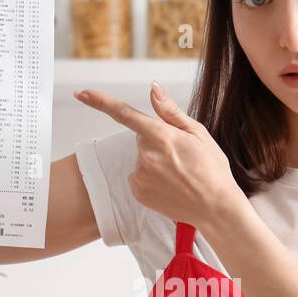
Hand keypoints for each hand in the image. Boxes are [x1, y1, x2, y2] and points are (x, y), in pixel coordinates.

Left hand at [75, 83, 241, 228]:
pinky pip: (139, 177)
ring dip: (155, 162)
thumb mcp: (198, 133)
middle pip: (141, 139)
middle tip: (182, 156)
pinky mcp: (138, 192)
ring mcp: (140, 175)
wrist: (216, 208)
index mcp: (160, 135)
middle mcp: (145, 155)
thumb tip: (153, 88)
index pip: (124, 113)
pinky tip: (170, 186)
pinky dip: (152, 179)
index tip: (81, 92)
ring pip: (141, 159)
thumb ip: (170, 111)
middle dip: (157, 142)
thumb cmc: (212, 168)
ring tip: (179, 174)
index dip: (99, 101)